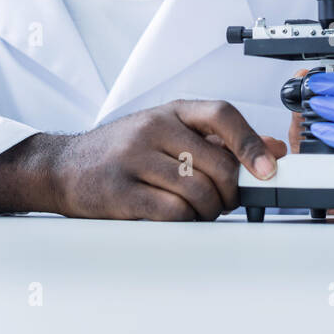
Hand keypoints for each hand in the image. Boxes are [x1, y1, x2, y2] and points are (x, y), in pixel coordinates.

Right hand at [49, 100, 286, 219]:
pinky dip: (185, 221)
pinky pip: (172, 212)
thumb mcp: (168, 134)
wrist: (62, 166)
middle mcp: (153, 128)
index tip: (266, 169)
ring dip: (208, 211)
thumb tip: (271, 151)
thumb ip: (218, 141)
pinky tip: (177, 218)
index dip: (251, 142)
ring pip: (198, 191)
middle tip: (223, 201)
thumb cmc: (121, 151)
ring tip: (198, 211)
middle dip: (229, 191)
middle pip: (217, 163)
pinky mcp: (120, 192)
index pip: (222, 115)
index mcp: (170, 111)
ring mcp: (134, 158)